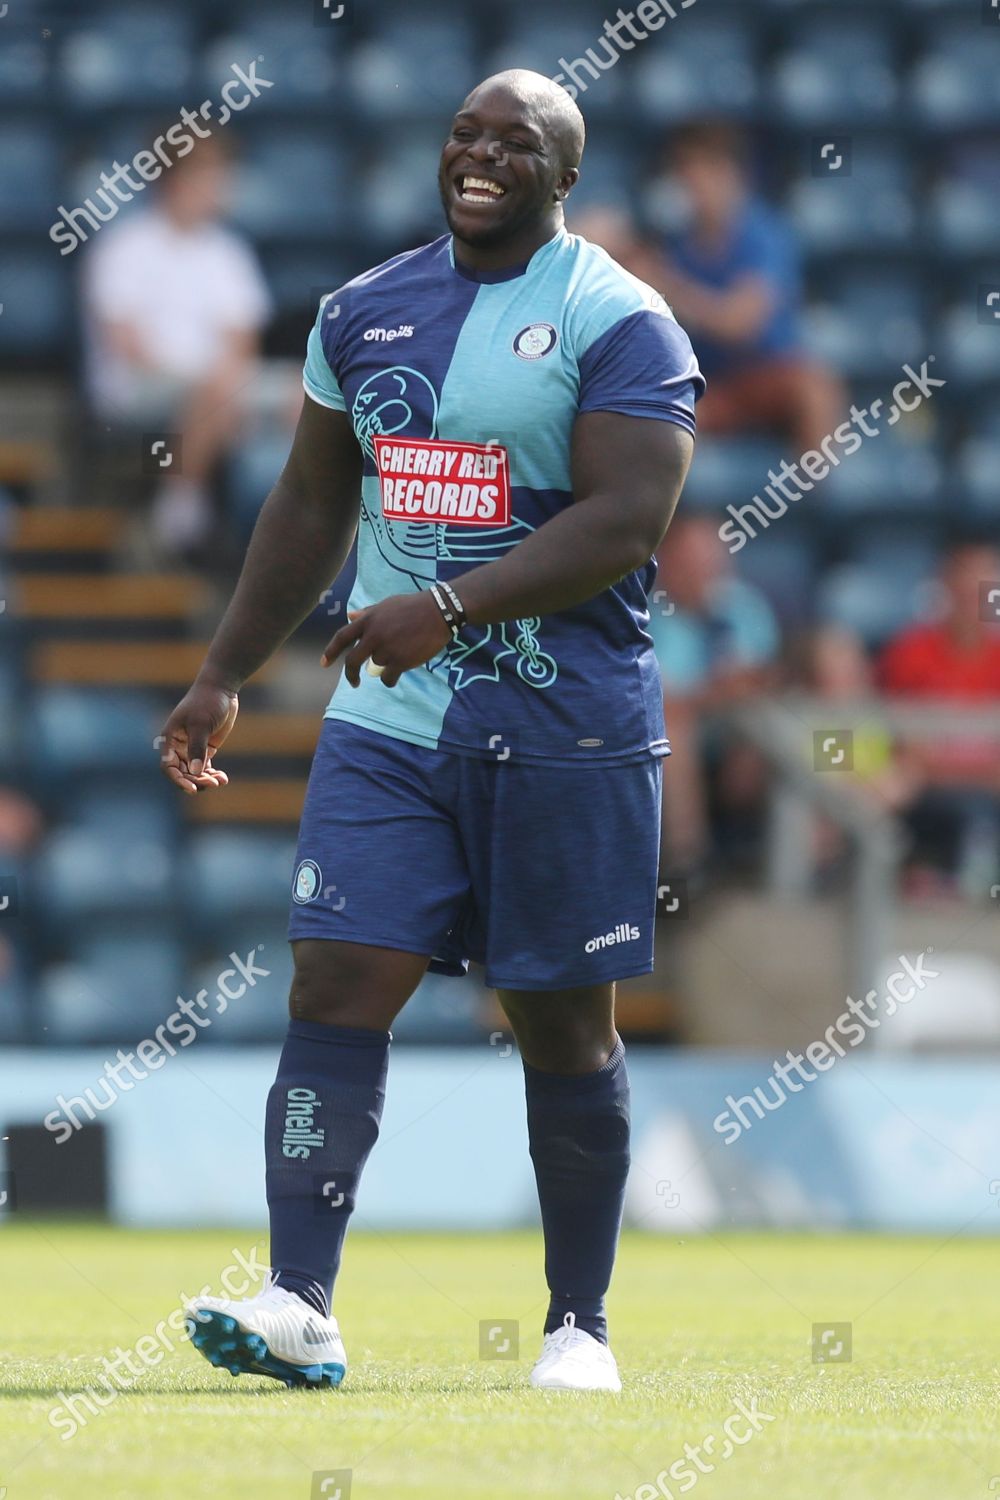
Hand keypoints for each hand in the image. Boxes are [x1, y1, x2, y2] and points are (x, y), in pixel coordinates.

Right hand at [159, 682, 238, 794]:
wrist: (221, 688)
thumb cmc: (207, 702)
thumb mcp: (201, 724)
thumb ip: (197, 748)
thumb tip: (194, 772)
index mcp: (170, 739)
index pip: (168, 766)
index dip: (178, 780)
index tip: (192, 789)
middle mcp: (178, 746)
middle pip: (182, 773)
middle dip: (196, 781)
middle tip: (213, 783)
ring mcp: (191, 747)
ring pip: (194, 772)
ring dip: (205, 780)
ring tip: (220, 781)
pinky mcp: (205, 747)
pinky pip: (205, 767)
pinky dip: (212, 774)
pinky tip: (223, 778)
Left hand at [321, 591, 451, 687]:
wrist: (439, 611)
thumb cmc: (413, 606)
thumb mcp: (387, 605)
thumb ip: (367, 613)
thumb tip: (350, 616)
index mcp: (368, 619)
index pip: (342, 637)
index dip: (330, 651)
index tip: (324, 663)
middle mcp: (373, 634)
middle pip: (353, 661)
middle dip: (350, 674)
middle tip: (354, 682)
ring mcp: (386, 648)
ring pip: (376, 667)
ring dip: (386, 665)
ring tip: (402, 652)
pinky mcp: (400, 661)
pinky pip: (388, 678)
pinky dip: (391, 679)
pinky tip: (398, 674)